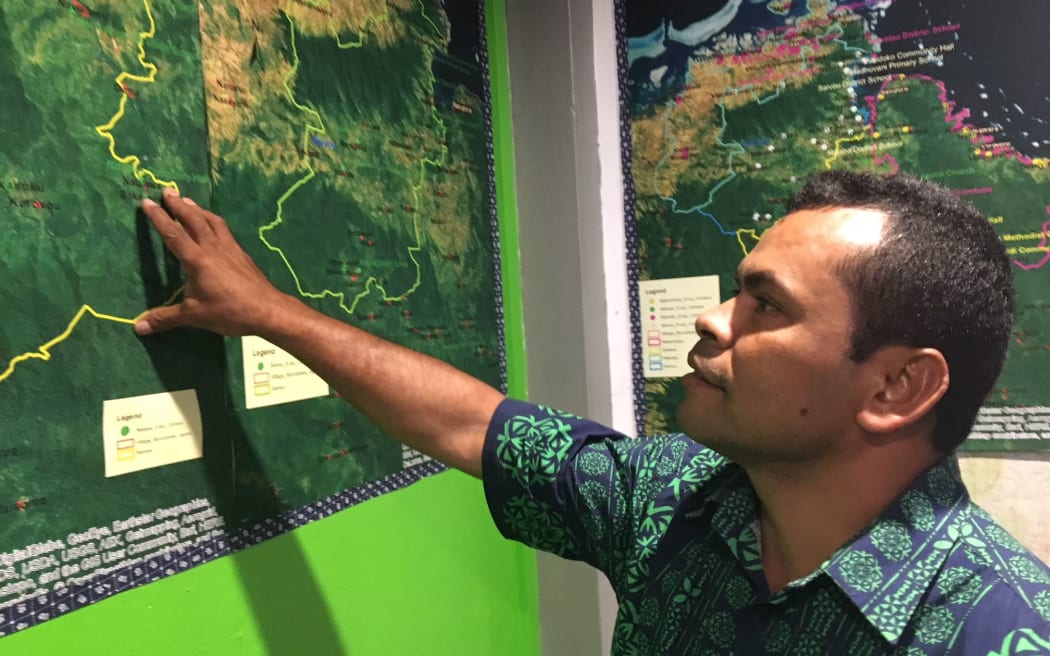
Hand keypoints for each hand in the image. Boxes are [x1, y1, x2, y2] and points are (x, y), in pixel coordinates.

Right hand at [135, 188, 292, 336]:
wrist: (267, 309)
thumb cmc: (230, 311)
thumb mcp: (195, 316)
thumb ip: (166, 318)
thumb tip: (138, 327)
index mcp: (197, 260)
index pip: (173, 234)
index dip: (159, 217)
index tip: (147, 202)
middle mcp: (213, 248)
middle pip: (193, 220)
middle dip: (178, 205)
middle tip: (167, 191)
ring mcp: (230, 248)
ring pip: (212, 221)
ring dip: (198, 209)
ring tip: (188, 201)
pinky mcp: (241, 253)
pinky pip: (224, 230)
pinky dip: (214, 221)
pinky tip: (214, 223)